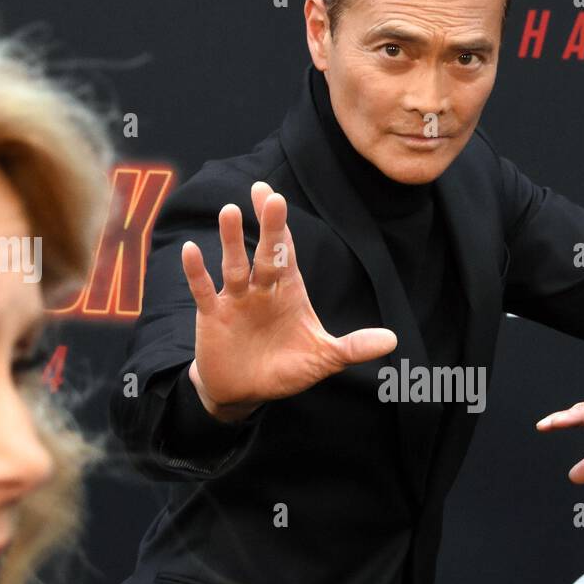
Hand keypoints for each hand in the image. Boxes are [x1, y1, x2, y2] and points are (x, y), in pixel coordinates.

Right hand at [181, 182, 397, 420]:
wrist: (244, 391)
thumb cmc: (284, 369)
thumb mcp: (323, 359)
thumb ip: (353, 347)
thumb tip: (392, 340)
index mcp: (288, 290)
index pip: (287, 253)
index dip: (284, 228)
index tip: (278, 198)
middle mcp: (261, 289)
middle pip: (265, 253)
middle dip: (267, 225)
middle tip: (265, 192)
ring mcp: (236, 300)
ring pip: (234, 265)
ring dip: (231, 240)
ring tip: (229, 210)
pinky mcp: (213, 317)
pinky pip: (205, 291)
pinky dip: (197, 272)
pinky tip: (191, 249)